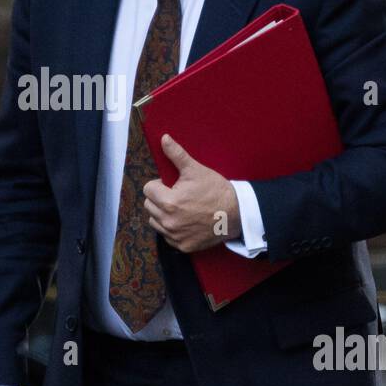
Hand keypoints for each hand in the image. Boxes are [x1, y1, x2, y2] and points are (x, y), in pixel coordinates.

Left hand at [143, 134, 241, 252]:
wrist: (236, 213)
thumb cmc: (216, 190)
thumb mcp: (196, 170)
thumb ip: (176, 155)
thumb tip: (164, 138)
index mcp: (169, 202)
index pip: (148, 189)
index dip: (159, 184)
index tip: (171, 185)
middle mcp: (169, 222)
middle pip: (149, 206)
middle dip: (159, 198)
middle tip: (177, 195)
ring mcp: (175, 236)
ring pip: (155, 221)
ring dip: (162, 214)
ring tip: (180, 208)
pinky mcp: (182, 246)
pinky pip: (167, 236)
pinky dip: (172, 229)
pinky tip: (186, 221)